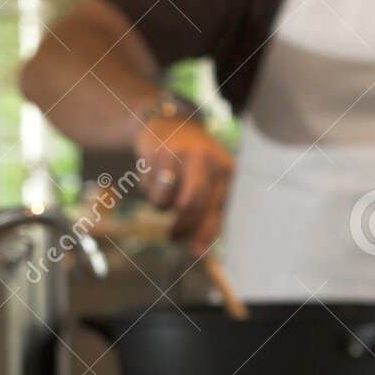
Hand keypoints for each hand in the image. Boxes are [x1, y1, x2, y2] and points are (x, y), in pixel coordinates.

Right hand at [136, 115, 234, 255]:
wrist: (168, 122)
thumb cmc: (193, 161)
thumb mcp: (210, 179)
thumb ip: (209, 210)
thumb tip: (200, 249)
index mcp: (226, 169)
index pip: (218, 206)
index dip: (207, 231)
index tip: (196, 252)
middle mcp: (207, 160)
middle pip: (192, 205)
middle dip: (182, 226)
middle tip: (174, 237)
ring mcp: (181, 154)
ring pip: (165, 201)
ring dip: (161, 204)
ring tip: (165, 189)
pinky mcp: (158, 153)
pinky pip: (150, 189)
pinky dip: (149, 189)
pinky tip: (154, 174)